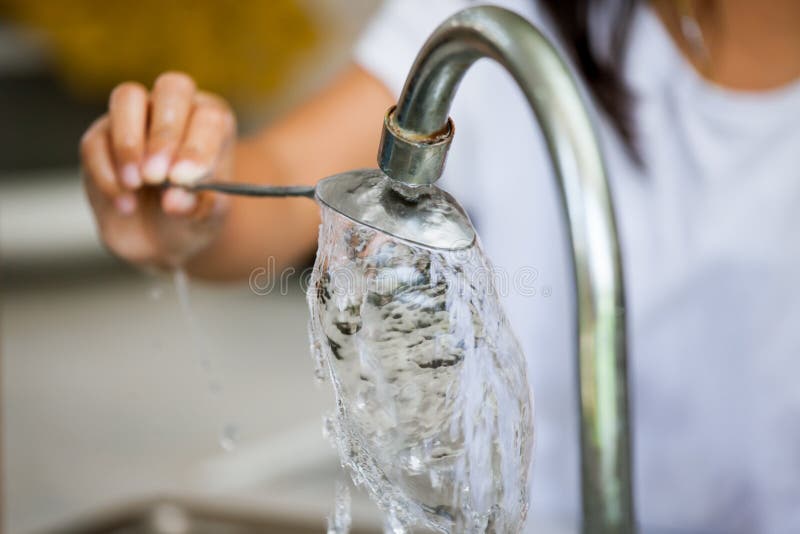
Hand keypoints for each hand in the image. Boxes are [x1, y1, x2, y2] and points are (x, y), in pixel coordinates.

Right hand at [80, 72, 235, 267]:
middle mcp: (177, 110)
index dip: (196, 146)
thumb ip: (199, 207)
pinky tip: (125, 205)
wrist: (160, 238)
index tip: (183, 178)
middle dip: (164, 134)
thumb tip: (175, 200)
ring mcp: (136, 117)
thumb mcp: (206, 219)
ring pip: (128, 98)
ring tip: (136, 185)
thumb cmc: (192, 217)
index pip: (209, 117)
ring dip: (129, 143)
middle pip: (172, 88)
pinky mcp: (101, 138)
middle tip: (156, 176)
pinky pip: (96, 141)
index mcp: (213, 124)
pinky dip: (107, 173)